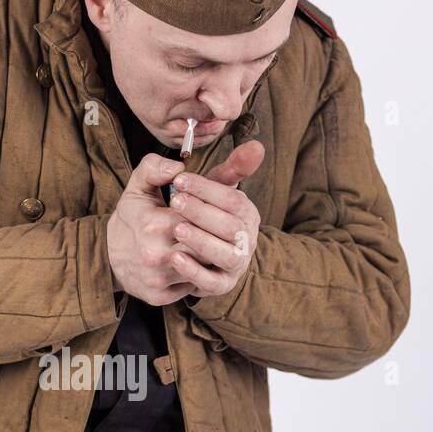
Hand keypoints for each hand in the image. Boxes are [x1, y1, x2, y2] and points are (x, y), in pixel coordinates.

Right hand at [106, 152, 203, 304]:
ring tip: (207, 245)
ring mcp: (157, 278)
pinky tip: (194, 264)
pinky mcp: (159, 296)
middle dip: (212, 235)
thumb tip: (178, 167)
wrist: (106, 256)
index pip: (199, 217)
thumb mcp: (137, 187)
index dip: (207, 212)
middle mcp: (155, 254)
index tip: (207, 209)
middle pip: (205, 245)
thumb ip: (155, 168)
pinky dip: (195, 275)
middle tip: (216, 229)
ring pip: (201, 267)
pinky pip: (190, 287)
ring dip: (207, 256)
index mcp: (152, 224)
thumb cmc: (130, 218)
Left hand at [167, 139, 264, 297]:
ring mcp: (236, 264)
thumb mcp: (207, 188)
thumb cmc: (194, 213)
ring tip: (178, 229)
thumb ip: (228, 168)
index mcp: (247, 213)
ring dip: (203, 241)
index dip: (208, 190)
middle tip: (175, 202)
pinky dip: (195, 272)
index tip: (180, 180)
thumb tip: (257, 147)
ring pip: (227, 255)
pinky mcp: (221, 285)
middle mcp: (247, 239)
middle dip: (202, 212)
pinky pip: (213, 282)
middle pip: (231, 226)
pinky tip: (175, 258)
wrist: (178, 251)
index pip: (234, 200)